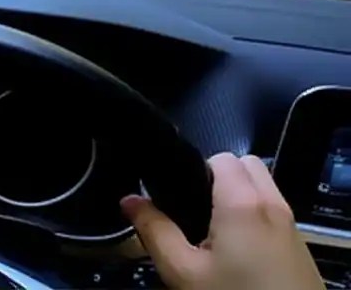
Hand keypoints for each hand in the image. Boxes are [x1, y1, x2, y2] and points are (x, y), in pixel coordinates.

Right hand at [121, 152, 322, 289]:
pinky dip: (257, 215)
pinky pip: (275, 212)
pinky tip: (239, 251)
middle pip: (247, 164)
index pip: (221, 157)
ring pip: (264, 187)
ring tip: (215, 232)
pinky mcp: (300, 247)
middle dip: (220, 177)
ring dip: (240, 195)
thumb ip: (154, 231)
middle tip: (196, 211)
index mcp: (243, 203)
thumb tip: (129, 200)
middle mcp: (274, 205)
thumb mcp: (183, 272)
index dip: (195, 169)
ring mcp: (292, 226)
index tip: (178, 196)